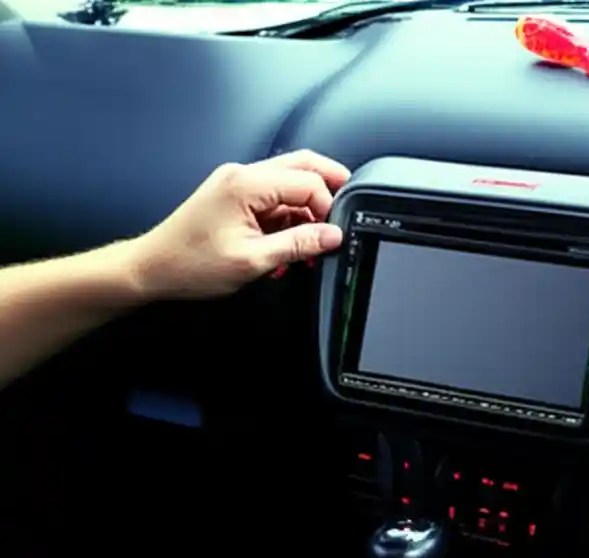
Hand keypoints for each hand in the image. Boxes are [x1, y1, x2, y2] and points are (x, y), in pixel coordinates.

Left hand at [127, 150, 351, 298]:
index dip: (328, 206)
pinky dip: (289, 217)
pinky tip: (289, 244)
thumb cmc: (190, 264)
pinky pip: (274, 197)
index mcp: (245, 184)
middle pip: (302, 165)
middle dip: (328, 190)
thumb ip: (298, 244)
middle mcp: (242, 174)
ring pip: (290, 182)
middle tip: (344, 216)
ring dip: (307, 210)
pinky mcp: (234, 195)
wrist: (152, 269)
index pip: (307, 180)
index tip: (333, 234)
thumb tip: (332, 236)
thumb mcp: (253, 261)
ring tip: (310, 244)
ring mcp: (237, 183)